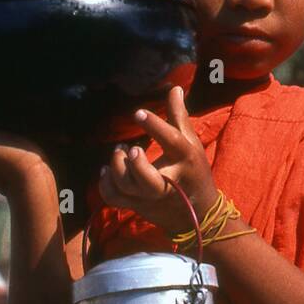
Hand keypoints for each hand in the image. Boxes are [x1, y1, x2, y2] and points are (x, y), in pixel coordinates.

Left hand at [99, 85, 218, 235]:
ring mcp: (151, 197)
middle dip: (136, 165)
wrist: (198, 215)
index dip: (155, 126)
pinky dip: (105, 185)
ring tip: (120, 152)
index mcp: (185, 159)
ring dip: (117, 168)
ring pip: (127, 188)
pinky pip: (114, 199)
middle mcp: (169, 181)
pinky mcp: (138, 206)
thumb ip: (179, 116)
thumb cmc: (194, 172)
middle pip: (148, 180)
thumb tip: (174, 88)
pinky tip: (106, 171)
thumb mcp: (192, 144)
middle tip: (131, 149)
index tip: (138, 113)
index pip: (172, 141)